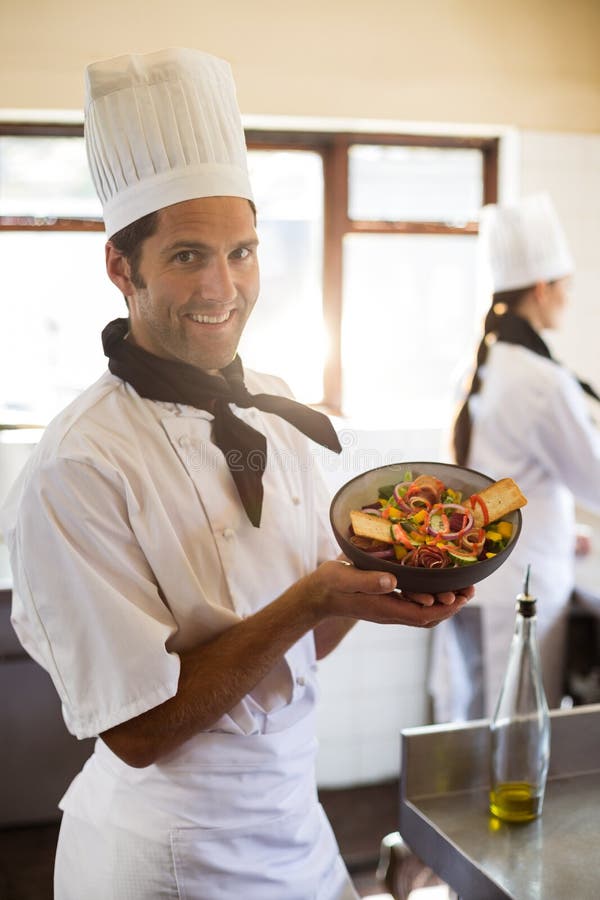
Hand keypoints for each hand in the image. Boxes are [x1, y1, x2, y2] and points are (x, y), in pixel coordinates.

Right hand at [306, 559, 473, 627]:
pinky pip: (415, 605)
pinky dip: (431, 596)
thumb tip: (393, 581)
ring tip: (461, 587)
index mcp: (385, 608)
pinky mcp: (387, 602)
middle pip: (430, 617)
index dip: (446, 608)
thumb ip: (368, 580)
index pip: (423, 616)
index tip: (462, 596)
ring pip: (424, 612)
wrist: (318, 595)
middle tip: (469, 589)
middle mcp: (391, 612)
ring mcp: (390, 609)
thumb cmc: (331, 584)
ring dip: (444, 602)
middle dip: (452, 606)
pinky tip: (437, 583)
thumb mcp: (346, 578)